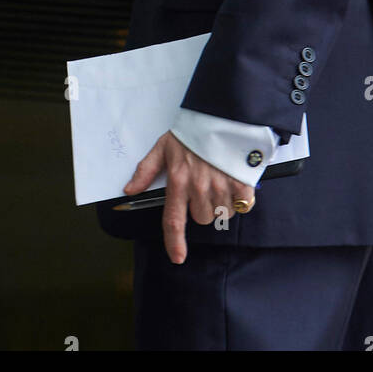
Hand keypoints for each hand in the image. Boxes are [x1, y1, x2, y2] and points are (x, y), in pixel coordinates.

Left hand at [123, 131, 254, 264]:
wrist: (222, 114)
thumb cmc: (192, 132)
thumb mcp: (163, 146)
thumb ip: (146, 170)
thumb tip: (129, 190)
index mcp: (178, 180)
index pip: (173, 220)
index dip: (174, 242)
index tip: (177, 257)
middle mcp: (199, 187)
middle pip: (201, 218)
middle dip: (201, 208)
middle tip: (204, 186)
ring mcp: (221, 186)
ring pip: (220, 214)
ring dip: (220, 203)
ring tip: (219, 181)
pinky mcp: (241, 182)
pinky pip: (242, 205)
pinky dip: (241, 200)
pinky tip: (236, 184)